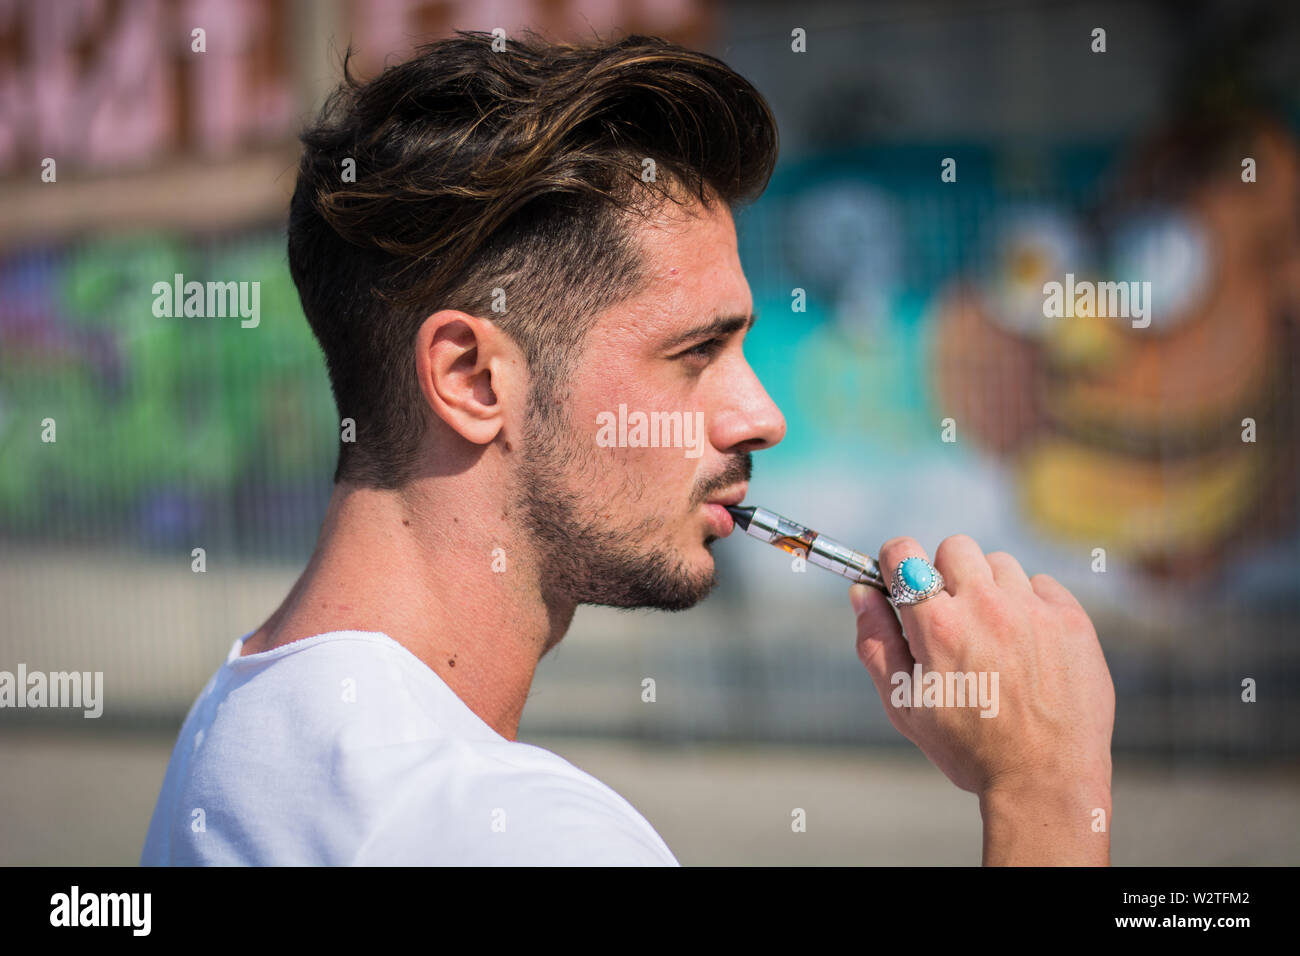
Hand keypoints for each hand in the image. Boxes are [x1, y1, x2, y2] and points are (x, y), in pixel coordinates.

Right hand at [850, 534, 1114, 863]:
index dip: (896, 562)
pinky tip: (1028, 645)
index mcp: (937, 627)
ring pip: (1000, 564)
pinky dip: (1030, 605)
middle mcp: (985, 607)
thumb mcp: (904, 706)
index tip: (901, 579)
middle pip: (954, 548)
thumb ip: (876, 643)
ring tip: (994, 636)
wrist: (1047, 781)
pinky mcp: (1071, 619)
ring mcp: (1033, 610)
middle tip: (952, 615)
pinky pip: (1041, 585)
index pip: (903, 553)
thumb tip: (861, 593)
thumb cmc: (969, 748)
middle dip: (945, 574)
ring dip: (990, 589)